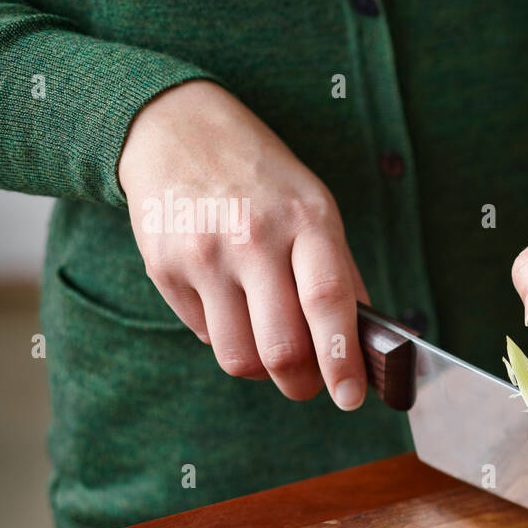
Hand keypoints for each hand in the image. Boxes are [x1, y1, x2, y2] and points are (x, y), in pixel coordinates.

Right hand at [117, 80, 368, 408]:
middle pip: (281, 347)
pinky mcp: (164, 269)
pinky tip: (232, 303)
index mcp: (306, 221)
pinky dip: (227, 337)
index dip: (342, 359)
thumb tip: (363, 346)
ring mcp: (204, 255)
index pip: (328, 302)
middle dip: (303, 384)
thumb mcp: (315, 207)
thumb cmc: (264, 180)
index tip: (352, 397)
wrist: (177, 130)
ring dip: (263, 370)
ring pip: (239, 358)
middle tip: (311, 385)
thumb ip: (339, 274)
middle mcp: (253, 238)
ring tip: (270, 346)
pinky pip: (205, 337)